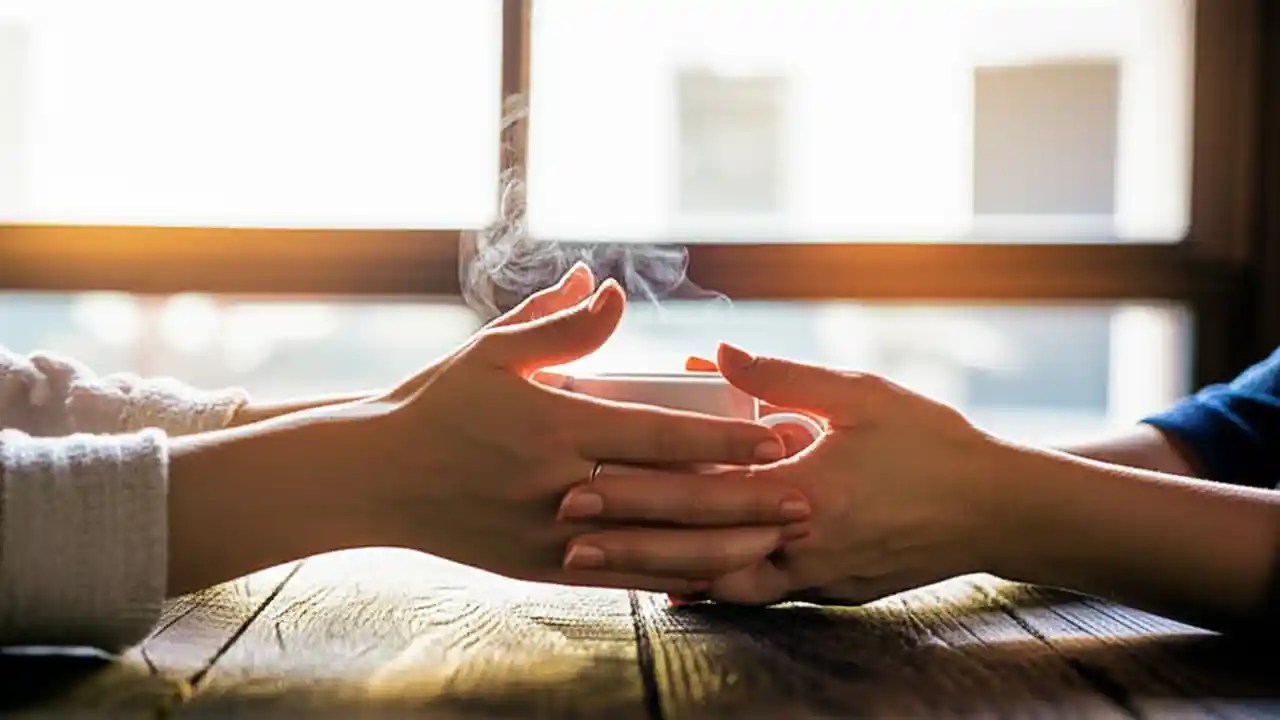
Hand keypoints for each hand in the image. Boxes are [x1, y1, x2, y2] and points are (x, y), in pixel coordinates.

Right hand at [167, 272, 803, 596]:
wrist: (375, 479)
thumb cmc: (436, 406)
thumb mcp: (492, 352)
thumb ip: (558, 325)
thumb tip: (609, 289)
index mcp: (554, 425)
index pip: (658, 435)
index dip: (725, 437)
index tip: (779, 435)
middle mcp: (559, 484)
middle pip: (672, 497)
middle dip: (746, 498)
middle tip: (807, 495)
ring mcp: (551, 532)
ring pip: (654, 547)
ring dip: (723, 545)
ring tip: (778, 541)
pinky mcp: (539, 565)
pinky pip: (615, 575)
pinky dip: (667, 575)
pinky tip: (710, 573)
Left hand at [563, 343, 1003, 604]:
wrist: (996, 508)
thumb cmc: (930, 442)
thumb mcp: (858, 394)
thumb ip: (780, 377)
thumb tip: (710, 353)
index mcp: (804, 487)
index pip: (700, 492)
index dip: (636, 493)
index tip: (579, 489)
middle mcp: (801, 541)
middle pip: (696, 548)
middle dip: (627, 547)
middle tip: (567, 544)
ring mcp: (814, 575)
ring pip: (721, 582)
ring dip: (660, 575)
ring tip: (608, 573)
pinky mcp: (828, 590)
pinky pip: (758, 594)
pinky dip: (714, 591)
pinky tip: (678, 588)